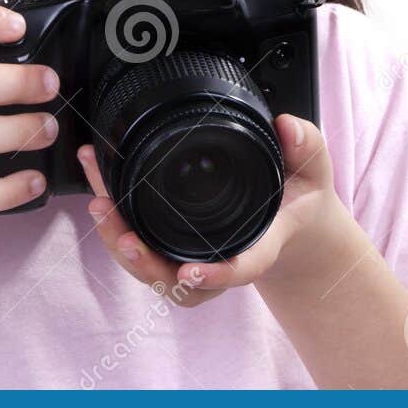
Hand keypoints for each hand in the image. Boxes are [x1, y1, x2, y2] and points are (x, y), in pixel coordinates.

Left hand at [77, 114, 349, 304]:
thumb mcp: (312, 170)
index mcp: (258, 247)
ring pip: (150, 268)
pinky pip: (136, 244)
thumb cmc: (296, 195)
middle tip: (123, 237)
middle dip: (146, 263)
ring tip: (99, 204)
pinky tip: (95, 183)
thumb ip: (306, 148)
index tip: (190, 271)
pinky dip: (112, 220)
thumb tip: (288, 127)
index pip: (239, 269)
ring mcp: (191, 258)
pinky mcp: (168, 246)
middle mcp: (220, 260)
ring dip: (118, 241)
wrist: (287, 217)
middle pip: (178, 280)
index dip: (215, 274)